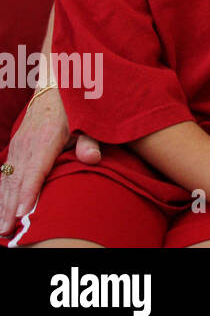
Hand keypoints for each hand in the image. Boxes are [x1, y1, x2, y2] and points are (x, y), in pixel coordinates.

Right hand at [0, 89, 101, 235]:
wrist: (56, 86)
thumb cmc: (77, 108)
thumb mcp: (88, 121)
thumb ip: (90, 142)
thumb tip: (93, 160)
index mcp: (45, 141)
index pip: (35, 171)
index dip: (29, 192)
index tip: (25, 212)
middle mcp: (27, 145)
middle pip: (17, 181)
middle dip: (11, 207)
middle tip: (7, 230)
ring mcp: (18, 147)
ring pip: (7, 180)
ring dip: (2, 204)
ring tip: (2, 228)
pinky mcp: (14, 149)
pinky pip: (4, 174)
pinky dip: (1, 192)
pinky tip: (0, 207)